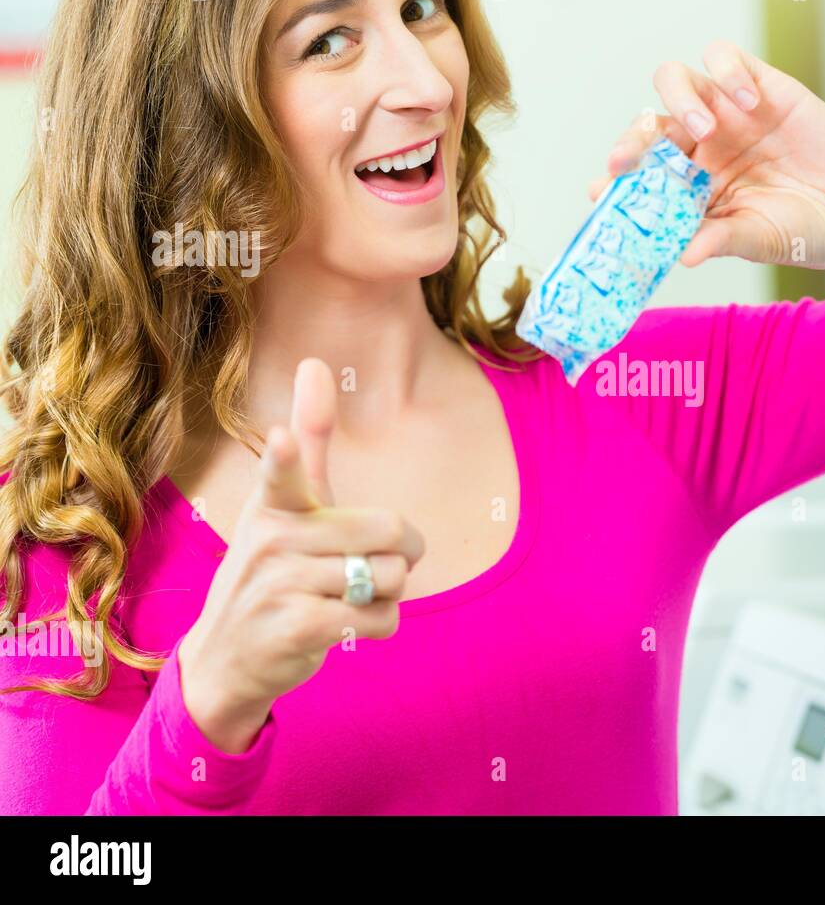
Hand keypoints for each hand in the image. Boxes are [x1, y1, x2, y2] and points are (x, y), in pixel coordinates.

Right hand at [176, 358, 424, 752]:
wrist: (227, 659)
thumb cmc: (272, 569)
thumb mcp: (284, 504)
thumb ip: (309, 441)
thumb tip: (315, 363)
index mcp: (274, 504)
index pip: (280, 472)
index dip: (283, 456)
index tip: (278, 439)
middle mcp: (273, 540)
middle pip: (390, 532)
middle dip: (399, 554)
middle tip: (365, 566)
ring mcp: (282, 587)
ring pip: (390, 577)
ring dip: (386, 594)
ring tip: (347, 597)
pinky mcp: (298, 629)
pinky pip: (381, 617)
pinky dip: (380, 624)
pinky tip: (348, 624)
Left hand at [588, 40, 824, 272]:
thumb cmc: (803, 231)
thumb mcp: (758, 240)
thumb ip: (720, 239)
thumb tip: (683, 256)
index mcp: (689, 187)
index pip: (640, 176)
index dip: (616, 181)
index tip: (600, 192)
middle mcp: (700, 147)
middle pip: (649, 126)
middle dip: (632, 140)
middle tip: (629, 160)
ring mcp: (727, 114)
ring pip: (677, 83)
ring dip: (679, 102)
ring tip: (707, 131)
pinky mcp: (760, 86)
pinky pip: (726, 59)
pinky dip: (728, 73)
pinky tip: (748, 103)